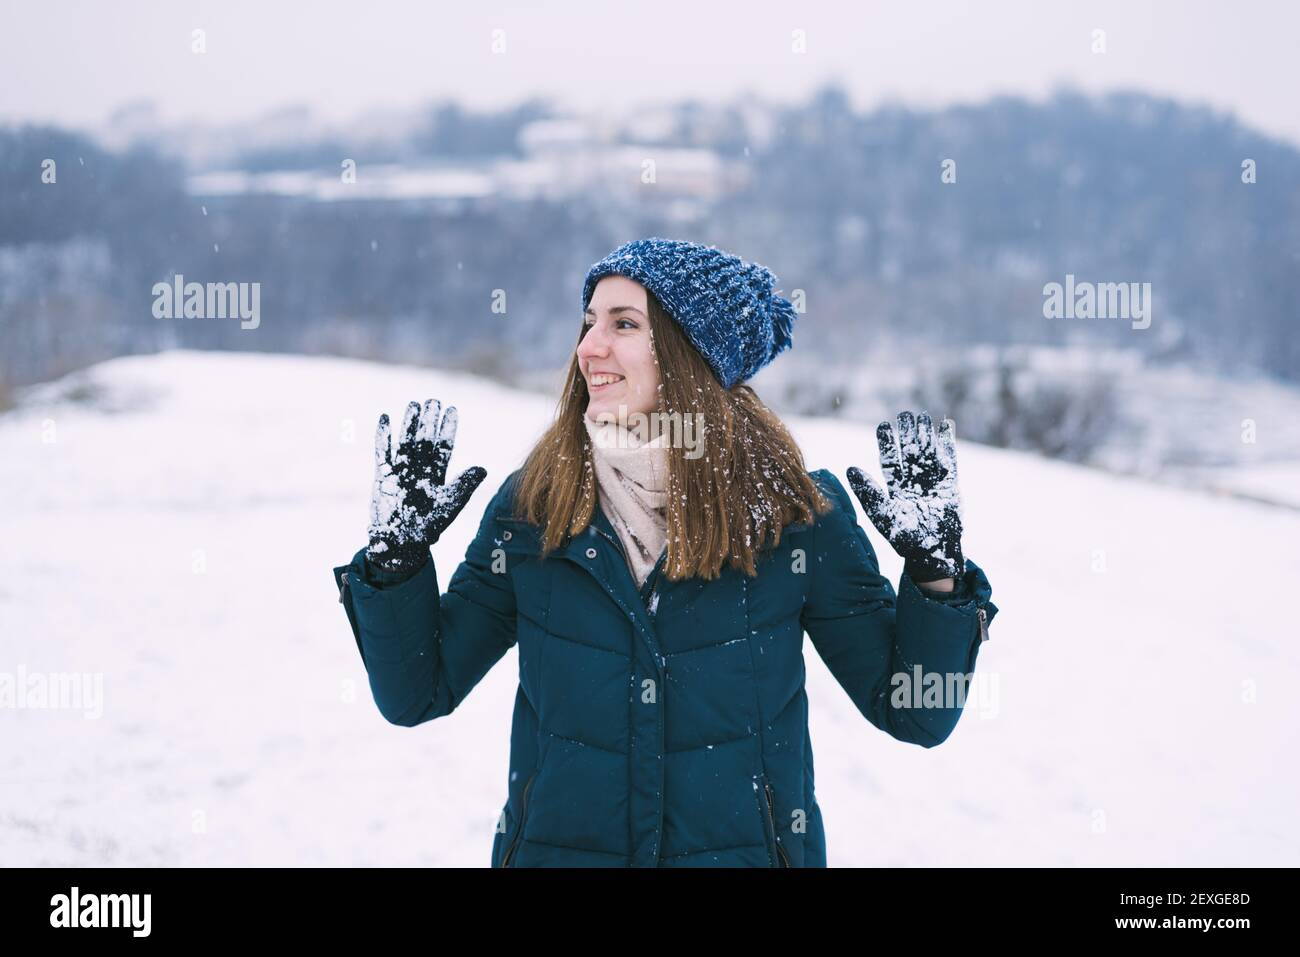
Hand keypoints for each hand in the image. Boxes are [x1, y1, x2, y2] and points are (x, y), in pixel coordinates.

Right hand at [366, 398, 486, 573]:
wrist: (402, 543)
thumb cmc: (428, 527)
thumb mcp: (450, 505)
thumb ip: (464, 485)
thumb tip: (483, 467)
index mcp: (437, 475)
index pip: (444, 446)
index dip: (447, 429)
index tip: (451, 410)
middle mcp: (419, 470)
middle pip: (425, 439)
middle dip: (429, 421)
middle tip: (433, 400)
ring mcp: (400, 471)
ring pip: (406, 441)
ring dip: (409, 423)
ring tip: (414, 404)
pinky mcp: (383, 476)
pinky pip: (383, 451)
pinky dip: (383, 436)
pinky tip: (385, 418)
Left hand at [846, 410, 963, 582]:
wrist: (931, 552)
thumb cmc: (903, 538)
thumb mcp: (882, 514)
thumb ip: (868, 491)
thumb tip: (850, 468)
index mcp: (895, 486)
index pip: (889, 459)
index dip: (887, 442)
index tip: (883, 426)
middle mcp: (912, 480)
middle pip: (909, 451)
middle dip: (907, 433)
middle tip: (905, 414)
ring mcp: (932, 481)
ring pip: (928, 451)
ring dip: (925, 434)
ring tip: (921, 416)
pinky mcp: (950, 484)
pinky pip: (949, 459)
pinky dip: (947, 443)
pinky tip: (945, 425)